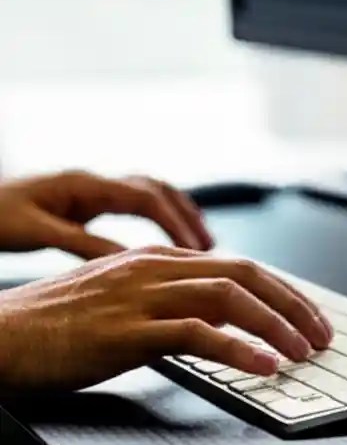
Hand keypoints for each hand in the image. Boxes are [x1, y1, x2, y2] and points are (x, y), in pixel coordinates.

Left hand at [0, 170, 213, 258]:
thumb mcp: (37, 232)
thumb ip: (85, 244)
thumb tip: (131, 262)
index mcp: (84, 185)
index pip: (146, 198)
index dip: (177, 224)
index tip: (199, 252)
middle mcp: (91, 182)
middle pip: (157, 190)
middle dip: (188, 218)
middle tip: (211, 249)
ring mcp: (87, 190)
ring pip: (148, 195)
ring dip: (177, 217)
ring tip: (198, 246)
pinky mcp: (81, 203)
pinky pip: (131, 206)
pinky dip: (155, 222)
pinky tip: (159, 246)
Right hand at [0, 246, 332, 391]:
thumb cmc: (56, 327)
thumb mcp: (124, 303)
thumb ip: (171, 304)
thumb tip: (223, 325)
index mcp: (157, 259)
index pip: (240, 267)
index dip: (285, 293)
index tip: (312, 318)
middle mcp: (154, 269)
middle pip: (245, 276)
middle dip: (294, 306)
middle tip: (323, 336)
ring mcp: (140, 297)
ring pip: (229, 298)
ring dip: (277, 327)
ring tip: (304, 353)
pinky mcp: (126, 331)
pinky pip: (197, 334)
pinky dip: (240, 350)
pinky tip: (265, 367)